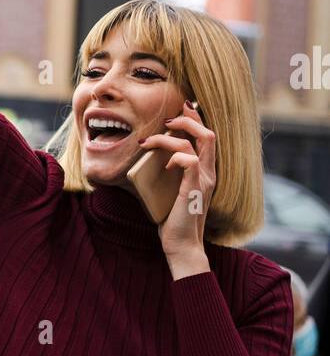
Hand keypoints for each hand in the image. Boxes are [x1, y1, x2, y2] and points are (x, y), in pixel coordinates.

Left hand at [138, 99, 215, 269]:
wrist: (181, 245)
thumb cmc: (172, 221)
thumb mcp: (169, 192)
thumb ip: (167, 175)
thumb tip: (146, 160)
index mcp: (205, 172)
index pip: (207, 138)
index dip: (196, 120)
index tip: (181, 109)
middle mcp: (209, 173)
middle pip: (208, 133)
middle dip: (189, 118)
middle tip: (168, 118)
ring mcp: (204, 180)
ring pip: (200, 141)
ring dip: (171, 136)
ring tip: (150, 140)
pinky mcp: (194, 188)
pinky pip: (190, 160)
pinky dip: (175, 156)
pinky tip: (164, 165)